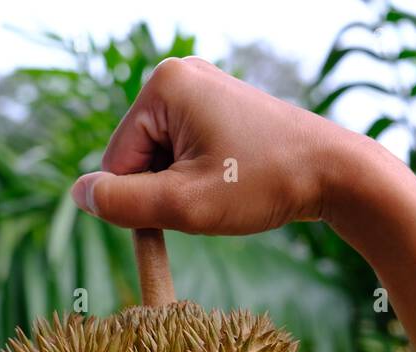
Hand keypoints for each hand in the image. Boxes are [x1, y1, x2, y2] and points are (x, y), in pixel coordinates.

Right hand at [71, 56, 371, 234]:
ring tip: (228, 191)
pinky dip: (202, 177)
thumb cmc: (264, 184)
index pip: (116, 161)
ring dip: (184, 187)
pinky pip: (186, 152)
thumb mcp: (185, 205)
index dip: (143, 200)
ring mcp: (201, 89)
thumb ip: (125, 204)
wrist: (336, 172)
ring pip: (163, 160)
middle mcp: (179, 76)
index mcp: (164, 85)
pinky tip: (234, 181)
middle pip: (138, 157)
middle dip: (166, 190)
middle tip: (214, 200)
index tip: (186, 211)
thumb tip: (79, 196)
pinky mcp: (219, 106)